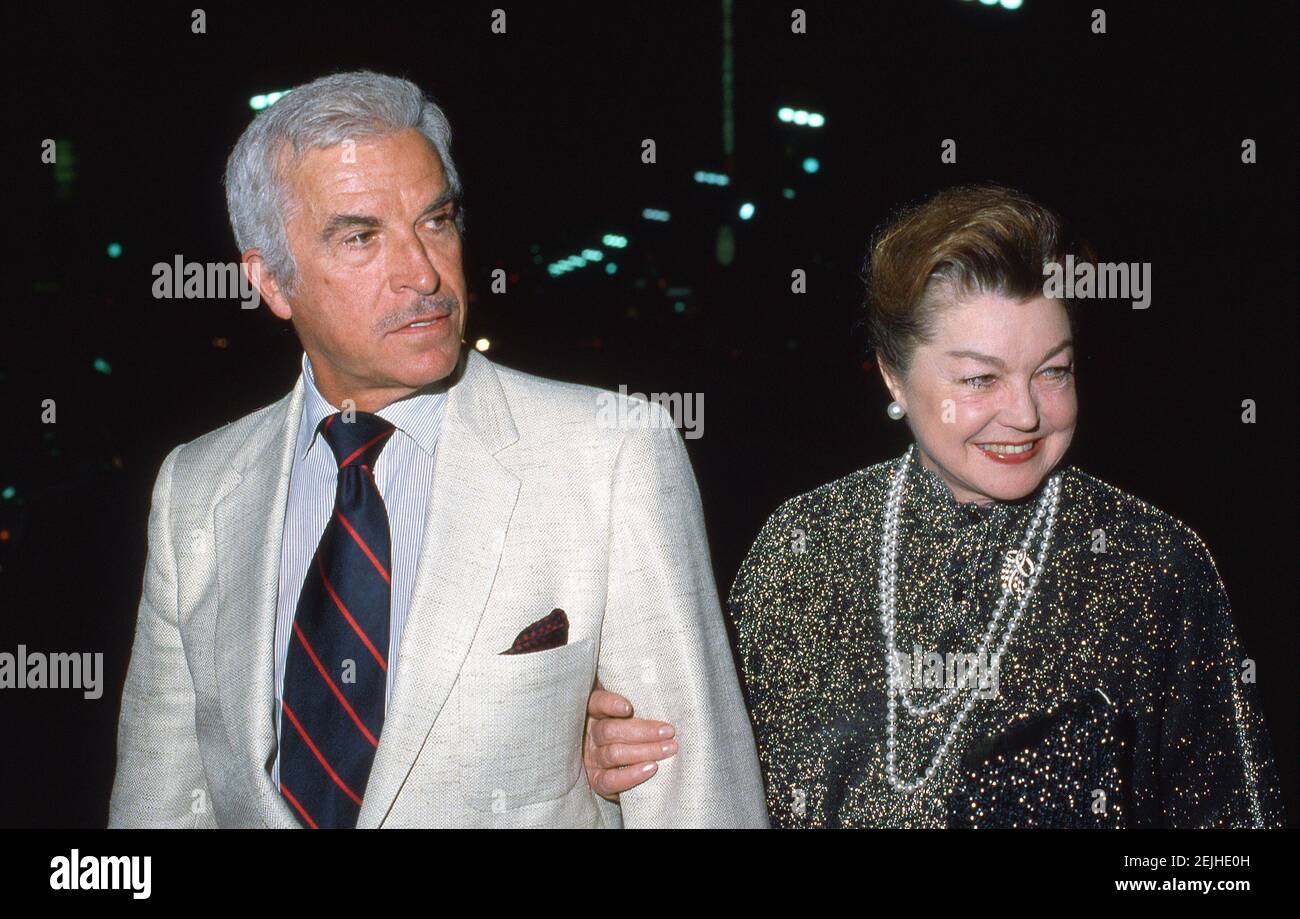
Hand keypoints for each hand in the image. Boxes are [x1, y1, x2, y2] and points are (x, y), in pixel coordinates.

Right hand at [583, 682, 677, 801]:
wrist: (618, 765)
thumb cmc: (630, 730)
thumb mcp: (628, 713)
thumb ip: (638, 703)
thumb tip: (662, 693)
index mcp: (593, 713)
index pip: (597, 703)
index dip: (610, 704)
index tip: (628, 707)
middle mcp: (589, 735)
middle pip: (610, 730)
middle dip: (643, 731)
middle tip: (669, 731)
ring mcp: (591, 759)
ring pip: (614, 754)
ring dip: (645, 751)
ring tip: (668, 749)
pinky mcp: (596, 781)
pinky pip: (611, 780)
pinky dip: (632, 775)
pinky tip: (652, 768)